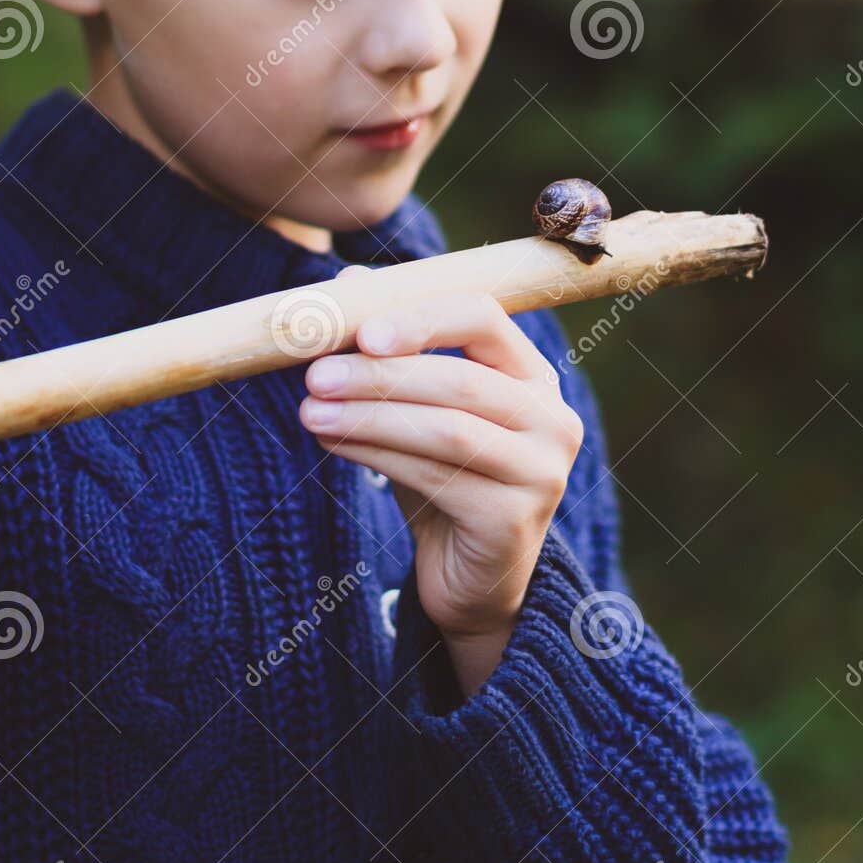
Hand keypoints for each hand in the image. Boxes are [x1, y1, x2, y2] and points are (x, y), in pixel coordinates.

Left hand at [298, 274, 583, 695]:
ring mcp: (542, 471)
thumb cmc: (443, 479)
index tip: (361, 331)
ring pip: (447, 429)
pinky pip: (439, 477)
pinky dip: (379, 457)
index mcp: (531, 374)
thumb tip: (345, 284)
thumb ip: (390, 351)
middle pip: (461, 378)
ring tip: (310, 411)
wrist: (470, 578)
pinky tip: (334, 445)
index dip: (420, 318)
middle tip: (314, 375)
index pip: (484, 317)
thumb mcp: (416, 410)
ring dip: (370, 416)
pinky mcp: (516, 519)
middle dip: (380, 374)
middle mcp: (551, 417)